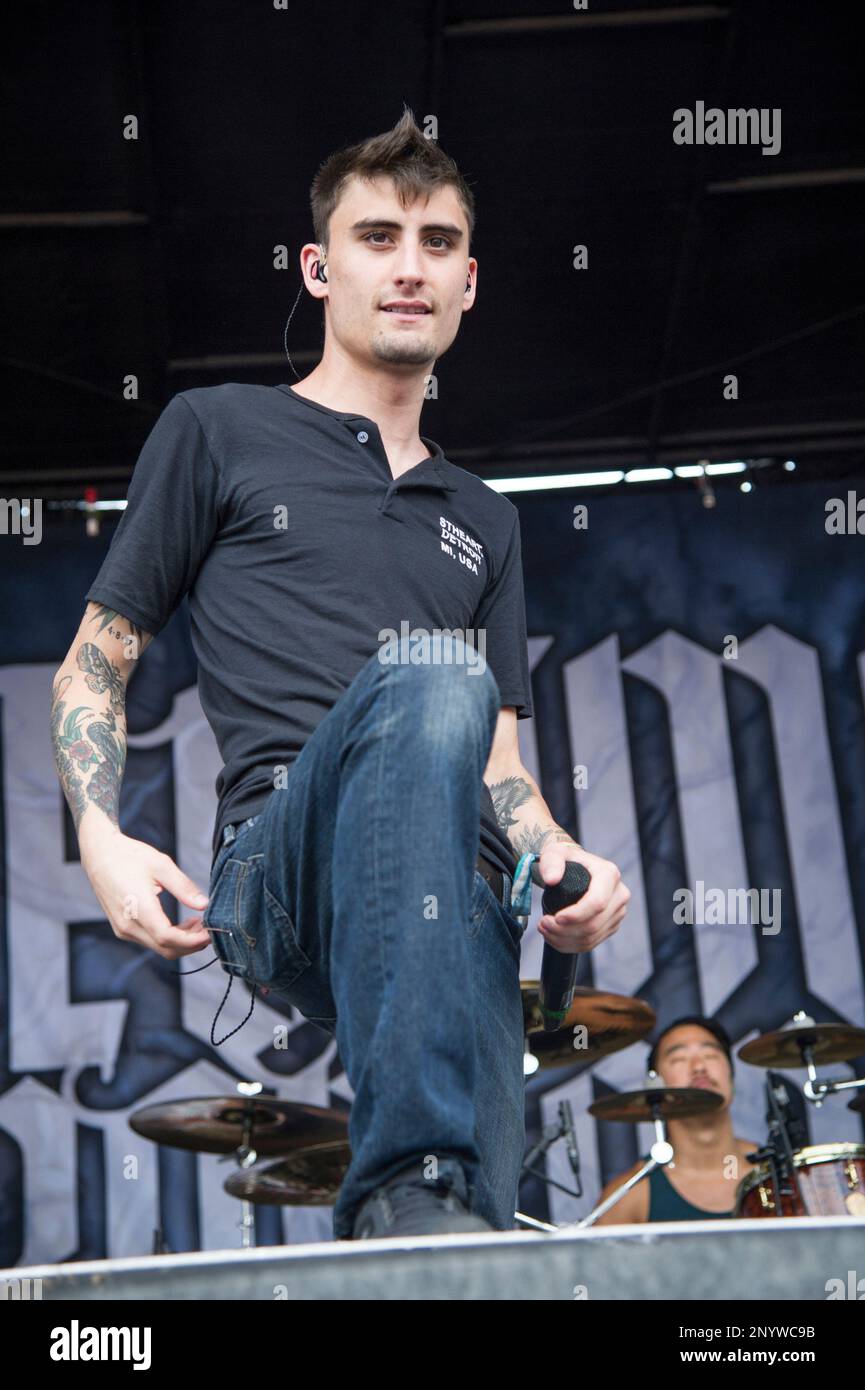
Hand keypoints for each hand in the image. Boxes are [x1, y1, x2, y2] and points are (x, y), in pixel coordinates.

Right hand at [81, 829, 211, 959]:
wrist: (100, 854)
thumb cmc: (129, 856)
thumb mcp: (161, 865)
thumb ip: (183, 887)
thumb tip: (205, 905)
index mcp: (138, 908)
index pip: (167, 937)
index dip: (192, 940)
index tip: (211, 932)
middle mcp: (128, 925)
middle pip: (165, 948)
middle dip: (191, 944)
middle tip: (210, 929)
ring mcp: (123, 929)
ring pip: (158, 947)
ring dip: (181, 942)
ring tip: (199, 924)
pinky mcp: (123, 928)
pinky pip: (150, 941)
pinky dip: (169, 938)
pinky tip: (183, 925)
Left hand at [536, 841, 629, 953]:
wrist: (575, 869)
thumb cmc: (565, 860)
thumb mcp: (554, 853)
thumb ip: (551, 862)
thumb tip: (551, 879)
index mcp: (609, 874)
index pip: (597, 902)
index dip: (576, 915)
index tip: (555, 918)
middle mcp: (619, 894)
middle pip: (594, 924)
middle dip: (564, 930)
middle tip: (542, 924)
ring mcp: (617, 912)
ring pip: (592, 938)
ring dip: (564, 940)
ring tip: (544, 929)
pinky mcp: (611, 926)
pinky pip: (591, 943)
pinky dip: (570, 945)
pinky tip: (554, 937)